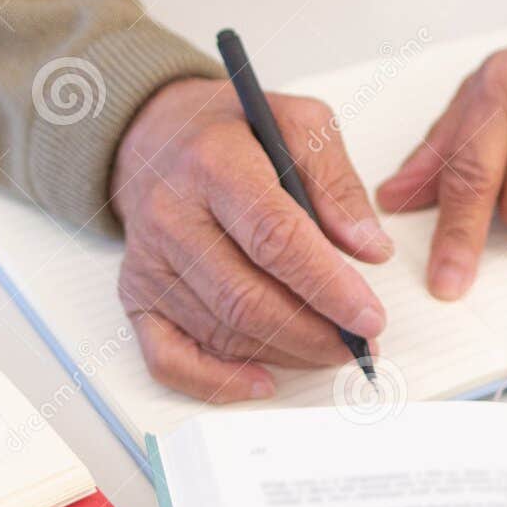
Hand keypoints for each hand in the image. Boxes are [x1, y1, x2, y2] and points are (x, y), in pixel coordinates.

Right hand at [111, 79, 391, 400]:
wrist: (158, 138)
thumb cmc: (236, 134)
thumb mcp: (299, 124)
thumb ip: (337, 183)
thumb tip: (370, 249)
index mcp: (214, 164)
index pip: (275, 238)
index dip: (328, 286)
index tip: (370, 316)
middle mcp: (171, 215)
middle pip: (247, 297)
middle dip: (315, 331)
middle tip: (362, 341)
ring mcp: (148, 262)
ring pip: (222, 331)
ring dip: (286, 352)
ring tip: (332, 347)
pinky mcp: (135, 296)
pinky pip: (168, 358)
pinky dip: (218, 382)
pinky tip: (264, 379)